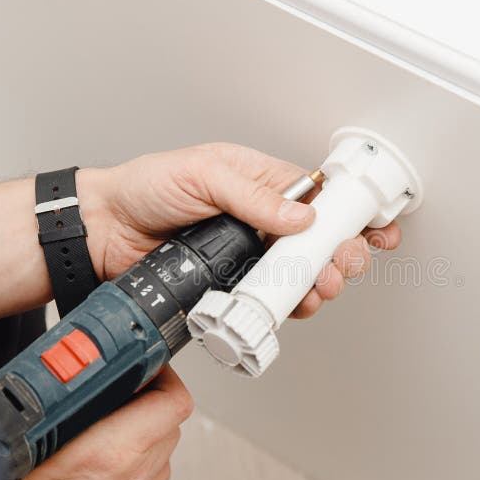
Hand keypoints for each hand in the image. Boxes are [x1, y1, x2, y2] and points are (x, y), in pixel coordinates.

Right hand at [6, 367, 192, 479]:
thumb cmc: (25, 478)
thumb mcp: (53, 417)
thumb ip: (92, 392)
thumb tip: (110, 367)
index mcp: (119, 449)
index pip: (175, 402)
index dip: (168, 376)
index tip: (152, 366)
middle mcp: (135, 471)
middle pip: (173, 420)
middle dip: (157, 397)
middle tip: (133, 384)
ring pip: (166, 443)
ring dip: (153, 423)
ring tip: (125, 412)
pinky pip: (154, 465)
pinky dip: (145, 448)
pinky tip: (121, 440)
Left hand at [78, 143, 401, 317]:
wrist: (104, 231)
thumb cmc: (146, 188)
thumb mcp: (202, 174)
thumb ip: (253, 196)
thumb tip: (300, 217)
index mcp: (259, 183)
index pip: (319, 198)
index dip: (350, 214)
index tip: (375, 229)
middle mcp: (260, 220)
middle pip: (318, 241)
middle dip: (339, 255)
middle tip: (341, 266)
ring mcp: (249, 255)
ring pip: (300, 273)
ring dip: (318, 283)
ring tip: (319, 289)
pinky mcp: (234, 284)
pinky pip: (271, 297)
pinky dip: (288, 305)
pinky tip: (293, 305)